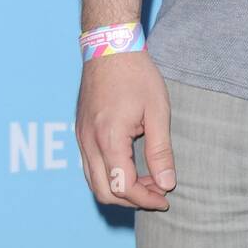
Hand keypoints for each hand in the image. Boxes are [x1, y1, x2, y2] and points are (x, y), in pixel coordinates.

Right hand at [75, 50, 175, 210]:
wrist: (110, 47)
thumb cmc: (137, 75)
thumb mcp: (157, 111)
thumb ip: (160, 150)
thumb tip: (167, 184)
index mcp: (109, 139)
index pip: (123, 187)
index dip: (145, 199)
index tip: (165, 199)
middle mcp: (89, 143)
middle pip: (104, 192)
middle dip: (132, 200)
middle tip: (158, 193)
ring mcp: (81, 138)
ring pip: (94, 182)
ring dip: (119, 189)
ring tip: (147, 181)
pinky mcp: (80, 132)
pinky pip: (90, 166)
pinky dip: (109, 175)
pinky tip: (131, 166)